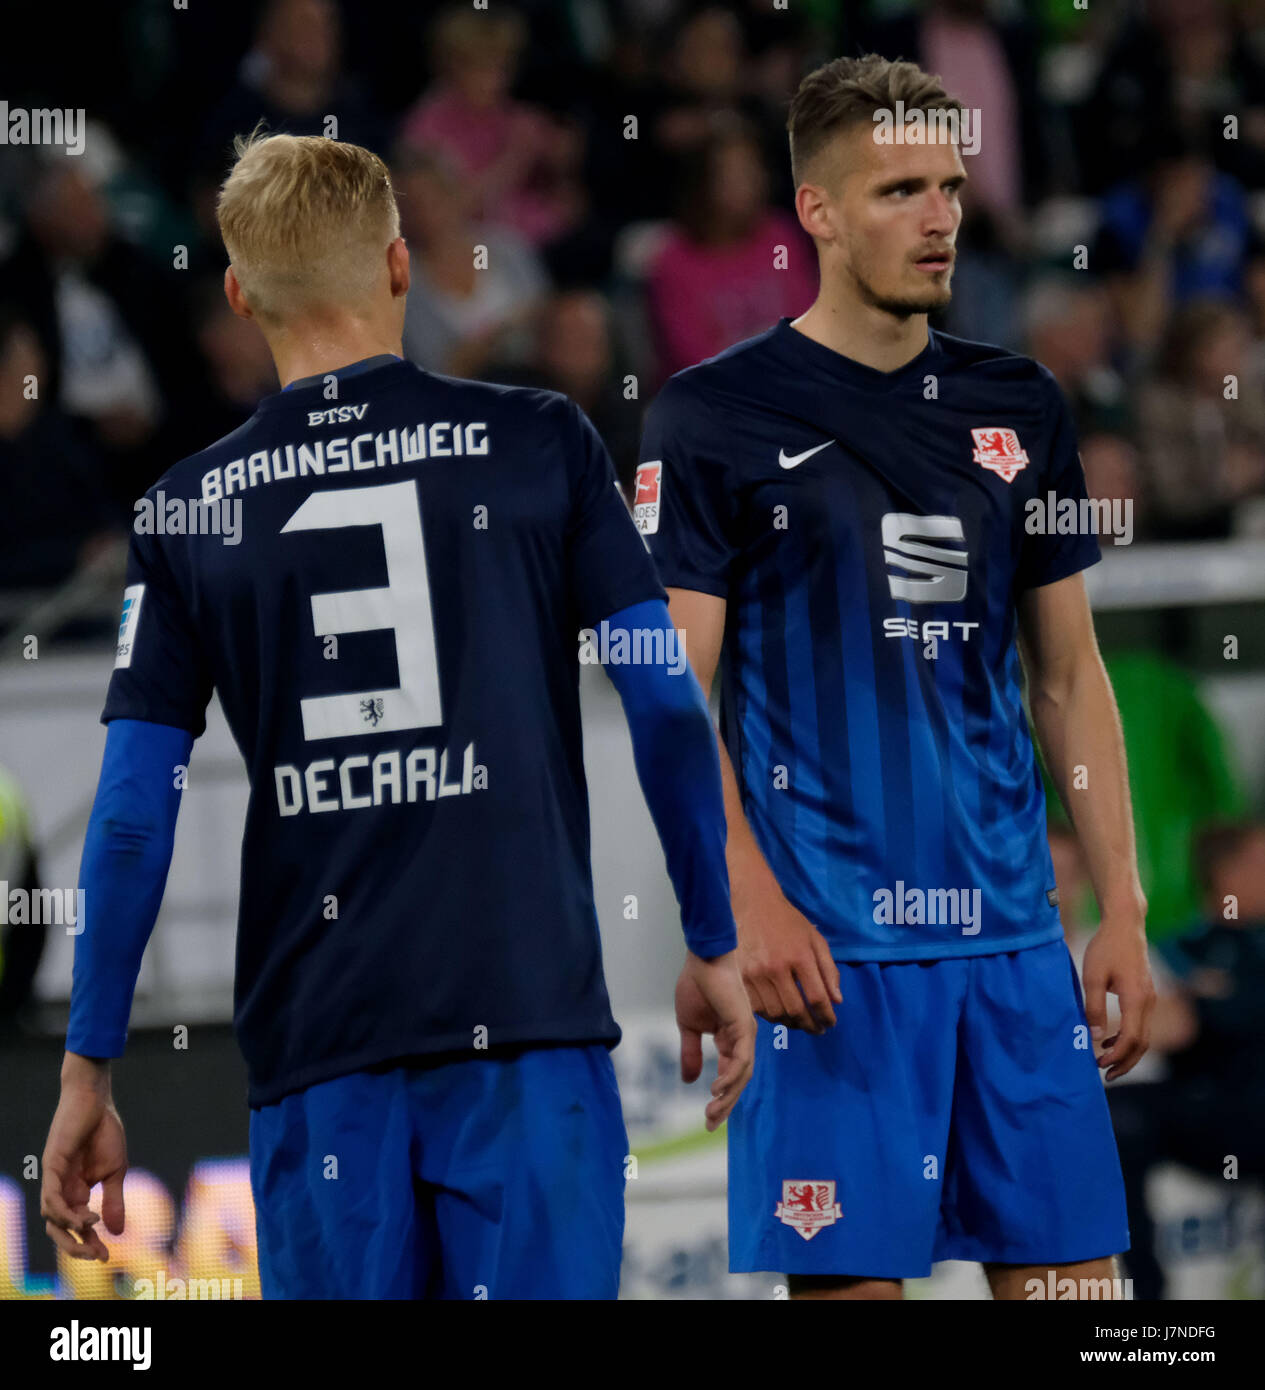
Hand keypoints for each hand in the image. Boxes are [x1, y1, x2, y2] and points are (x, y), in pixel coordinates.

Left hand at [41, 1056, 126, 1262]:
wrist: (96, 1099)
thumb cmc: (105, 1131)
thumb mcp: (115, 1170)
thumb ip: (113, 1200)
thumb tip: (118, 1232)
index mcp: (77, 1191)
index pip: (79, 1226)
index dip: (91, 1243)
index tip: (107, 1257)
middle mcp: (62, 1190)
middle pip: (58, 1229)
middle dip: (75, 1246)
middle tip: (96, 1255)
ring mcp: (55, 1179)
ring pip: (51, 1217)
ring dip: (70, 1229)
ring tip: (92, 1228)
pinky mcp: (51, 1166)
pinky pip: (51, 1197)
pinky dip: (64, 1211)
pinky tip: (83, 1215)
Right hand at [675, 950, 755, 1130]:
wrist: (703, 959)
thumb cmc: (697, 986)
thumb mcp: (688, 1026)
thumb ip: (691, 1052)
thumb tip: (689, 1081)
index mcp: (730, 1039)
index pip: (729, 1076)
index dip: (720, 1099)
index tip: (707, 1120)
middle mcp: (742, 1040)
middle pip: (739, 1081)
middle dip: (725, 1105)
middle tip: (709, 1125)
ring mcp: (745, 1034)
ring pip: (742, 1074)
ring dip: (728, 1096)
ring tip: (712, 1111)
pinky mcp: (744, 1026)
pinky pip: (741, 1059)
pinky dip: (731, 1076)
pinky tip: (717, 1089)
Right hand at [735, 877, 841, 1032]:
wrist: (752, 902)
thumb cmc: (787, 921)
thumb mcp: (815, 939)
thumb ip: (828, 970)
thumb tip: (836, 1001)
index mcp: (800, 956)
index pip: (817, 998)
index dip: (826, 1016)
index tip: (830, 1023)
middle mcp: (776, 967)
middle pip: (796, 1010)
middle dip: (810, 1025)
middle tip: (816, 1029)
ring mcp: (755, 973)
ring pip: (775, 1013)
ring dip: (790, 1023)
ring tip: (798, 1022)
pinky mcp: (739, 977)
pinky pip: (756, 1007)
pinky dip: (770, 1015)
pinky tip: (778, 1013)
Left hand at [1082, 919, 1155, 1080]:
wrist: (1125, 925)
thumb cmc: (1106, 948)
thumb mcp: (1092, 977)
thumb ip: (1093, 1007)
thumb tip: (1096, 1037)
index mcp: (1136, 998)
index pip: (1131, 1038)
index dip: (1116, 1055)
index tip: (1098, 1063)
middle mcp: (1148, 1002)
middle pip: (1142, 1043)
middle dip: (1124, 1062)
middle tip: (1104, 1075)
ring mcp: (1150, 999)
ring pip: (1144, 1036)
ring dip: (1127, 1052)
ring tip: (1106, 1063)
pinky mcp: (1146, 995)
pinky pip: (1141, 1024)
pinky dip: (1129, 1038)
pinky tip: (1110, 1040)